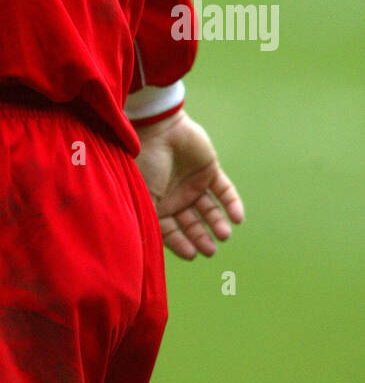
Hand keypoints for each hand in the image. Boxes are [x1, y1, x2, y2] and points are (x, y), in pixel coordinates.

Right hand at [134, 109, 244, 259]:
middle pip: (192, 223)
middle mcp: (176, 196)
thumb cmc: (145, 163)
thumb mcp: (143, 195)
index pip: (171, 230)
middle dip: (201, 237)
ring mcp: (193, 182)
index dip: (181, 244)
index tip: (192, 255)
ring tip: (224, 234)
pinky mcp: (209, 169)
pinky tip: (237, 217)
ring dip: (217, 223)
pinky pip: (224, 190)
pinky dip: (232, 203)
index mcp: (157, 203)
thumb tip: (151, 246)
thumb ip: (151, 220)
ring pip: (209, 209)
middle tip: (211, 250)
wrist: (157, 128)